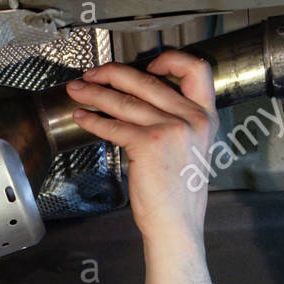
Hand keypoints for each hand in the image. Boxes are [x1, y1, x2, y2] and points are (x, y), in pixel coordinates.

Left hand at [64, 51, 217, 245]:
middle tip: (92, 75)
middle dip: (112, 73)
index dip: (170, 59)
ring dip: (95, 93)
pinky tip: (82, 118)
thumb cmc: (178, 193)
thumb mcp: (190, 149)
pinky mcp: (149, 143)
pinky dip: (93, 120)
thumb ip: (176, 121)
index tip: (147, 64)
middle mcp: (192, 118)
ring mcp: (171, 129)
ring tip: (77, 92)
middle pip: (147, 80)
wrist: (176, 223)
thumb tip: (140, 101)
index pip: (197, 69)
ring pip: (125, 101)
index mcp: (205, 117)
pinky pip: (114, 124)